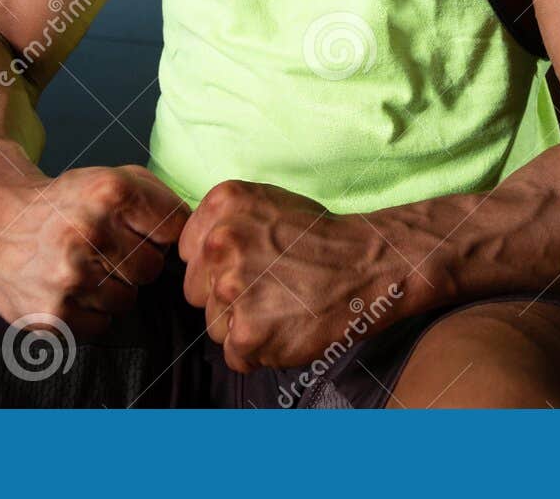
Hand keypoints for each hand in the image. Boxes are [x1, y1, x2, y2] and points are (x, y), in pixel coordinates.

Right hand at [0, 165, 189, 335]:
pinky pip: (102, 325)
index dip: (160, 234)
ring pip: (128, 300)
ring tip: (84, 267)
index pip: (175, 230)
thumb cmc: (67, 200)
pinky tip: (70, 288)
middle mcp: (89, 233)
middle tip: (106, 250)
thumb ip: (161, 198)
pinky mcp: (51, 313)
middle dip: (136, 262)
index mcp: (111, 193)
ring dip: (113, 288)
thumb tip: (201, 229)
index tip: (138, 230)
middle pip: (152, 269)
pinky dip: (91, 311)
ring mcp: (68, 276)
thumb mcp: (113, 178)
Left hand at [178, 180, 409, 372]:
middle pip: (195, 292)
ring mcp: (233, 288)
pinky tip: (289, 327)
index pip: (189, 252)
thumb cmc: (322, 239)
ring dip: (244, 326)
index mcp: (223, 204)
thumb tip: (195, 254)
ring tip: (284, 306)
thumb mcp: (267, 205)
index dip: (217, 265)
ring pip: (214, 326)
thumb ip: (225, 223)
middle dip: (227, 297)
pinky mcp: (248, 332)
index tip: (252, 264)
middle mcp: (221, 242)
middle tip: (272, 288)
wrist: (371, 265)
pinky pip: (235, 356)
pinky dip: (262, 352)